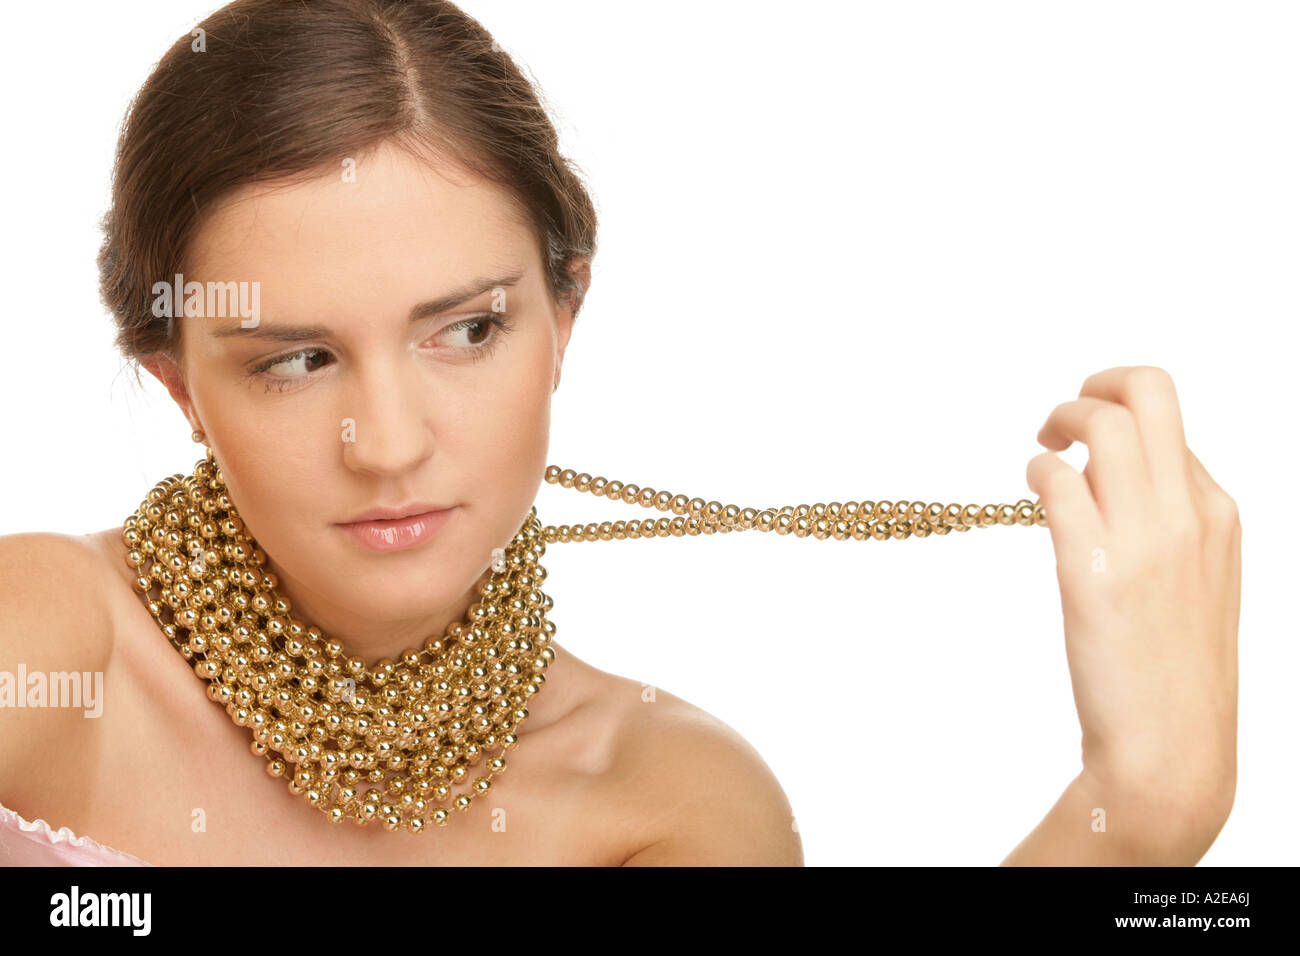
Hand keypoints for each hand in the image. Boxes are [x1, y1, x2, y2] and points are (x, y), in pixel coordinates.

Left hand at [1028, 366, 1239, 847]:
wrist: (1172, 751)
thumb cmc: (1172, 672)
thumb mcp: (1198, 584)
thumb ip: (1167, 523)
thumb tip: (1107, 474)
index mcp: (1219, 515)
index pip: (1171, 422)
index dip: (1121, 418)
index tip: (1087, 439)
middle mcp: (1189, 515)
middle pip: (1150, 391)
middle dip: (1096, 382)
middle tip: (1060, 419)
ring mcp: (1145, 541)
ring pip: (1104, 424)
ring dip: (1059, 419)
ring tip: (1040, 450)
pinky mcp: (1093, 573)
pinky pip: (1057, 482)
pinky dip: (1036, 470)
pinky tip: (1029, 490)